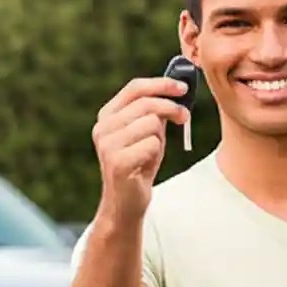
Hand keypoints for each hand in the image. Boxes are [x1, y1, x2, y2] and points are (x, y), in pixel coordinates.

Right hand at [91, 77, 190, 223]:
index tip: (183, 88)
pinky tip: (146, 164)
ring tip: (152, 151)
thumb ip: (154, 110)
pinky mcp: (116, 162)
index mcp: (107, 115)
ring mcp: (107, 145)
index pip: (135, 88)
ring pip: (150, 123)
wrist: (126, 202)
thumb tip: (176, 88)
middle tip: (184, 117)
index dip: (161, 84)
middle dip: (171, 108)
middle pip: (146, 103)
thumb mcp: (147, 131)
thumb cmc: (139, 163)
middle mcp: (102, 127)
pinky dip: (155, 153)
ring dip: (159, 137)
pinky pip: (151, 144)